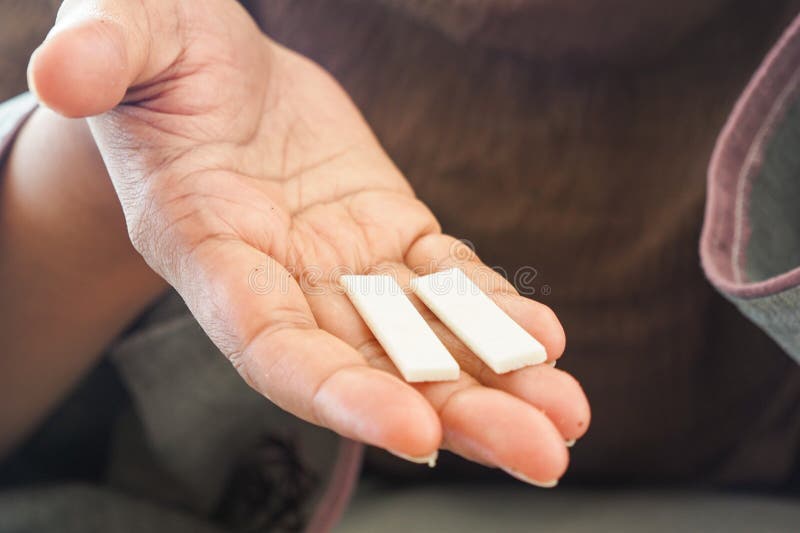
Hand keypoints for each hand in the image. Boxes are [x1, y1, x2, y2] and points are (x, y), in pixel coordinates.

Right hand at [29, 0, 588, 484]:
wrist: (212, 72)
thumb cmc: (158, 52)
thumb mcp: (128, 30)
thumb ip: (104, 49)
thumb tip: (67, 72)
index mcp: (208, 250)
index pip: (272, 347)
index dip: (340, 393)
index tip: (417, 433)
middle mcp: (279, 278)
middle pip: (369, 366)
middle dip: (455, 412)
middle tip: (543, 456)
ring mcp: (339, 262)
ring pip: (420, 337)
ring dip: (495, 378)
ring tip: (567, 415)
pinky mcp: (385, 230)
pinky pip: (444, 280)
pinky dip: (492, 311)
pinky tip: (546, 339)